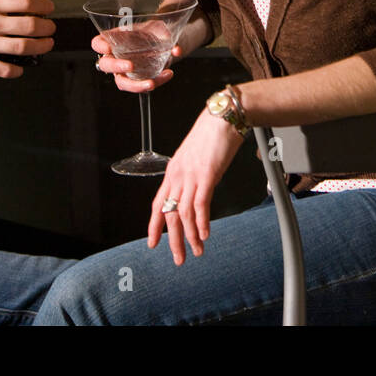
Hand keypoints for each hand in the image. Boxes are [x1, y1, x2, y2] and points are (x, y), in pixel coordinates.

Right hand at [0, 0, 54, 77]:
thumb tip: (25, 9)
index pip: (25, 1)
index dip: (42, 5)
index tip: (49, 8)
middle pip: (29, 25)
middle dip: (47, 27)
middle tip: (51, 28)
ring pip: (23, 47)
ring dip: (41, 46)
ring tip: (46, 44)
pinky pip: (5, 70)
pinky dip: (18, 70)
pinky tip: (21, 67)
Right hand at [91, 24, 182, 91]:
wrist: (164, 43)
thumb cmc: (153, 32)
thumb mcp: (159, 27)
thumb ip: (166, 35)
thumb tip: (176, 49)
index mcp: (114, 39)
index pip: (98, 43)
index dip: (100, 46)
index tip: (108, 47)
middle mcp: (116, 57)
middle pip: (105, 65)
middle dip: (116, 66)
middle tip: (131, 66)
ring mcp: (125, 71)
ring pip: (121, 82)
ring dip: (135, 85)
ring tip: (151, 83)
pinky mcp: (137, 80)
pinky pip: (140, 86)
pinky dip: (155, 82)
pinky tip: (168, 74)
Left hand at [149, 109, 245, 264]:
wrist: (222, 117)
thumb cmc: (212, 134)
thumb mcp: (195, 157)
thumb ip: (193, 175)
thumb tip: (199, 191)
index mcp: (173, 171)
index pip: (158, 203)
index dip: (154, 226)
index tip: (153, 243)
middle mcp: (178, 176)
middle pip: (169, 215)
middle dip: (173, 240)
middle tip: (178, 258)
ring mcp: (191, 176)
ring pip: (184, 214)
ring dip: (190, 236)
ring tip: (196, 251)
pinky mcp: (206, 175)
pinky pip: (200, 205)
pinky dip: (202, 223)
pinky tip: (205, 235)